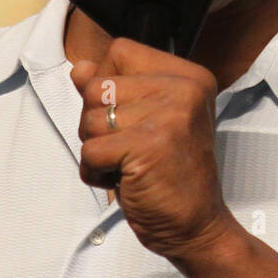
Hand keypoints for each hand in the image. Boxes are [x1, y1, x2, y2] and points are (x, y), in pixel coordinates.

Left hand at [70, 38, 238, 264]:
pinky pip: (89, 150)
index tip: (131, 116)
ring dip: (96, 149)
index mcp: (188, 76)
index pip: (120, 51)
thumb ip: (113, 89)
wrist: (197, 226)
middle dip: (97, 122)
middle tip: (130, 147)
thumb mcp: (145, 120)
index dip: (108, 84)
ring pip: (89, 118)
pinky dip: (95, 172)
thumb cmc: (170, 173)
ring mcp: (169, 116)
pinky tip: (124, 180)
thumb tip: (80, 68)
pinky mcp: (148, 146)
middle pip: (97, 86)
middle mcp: (184, 89)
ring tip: (129, 164)